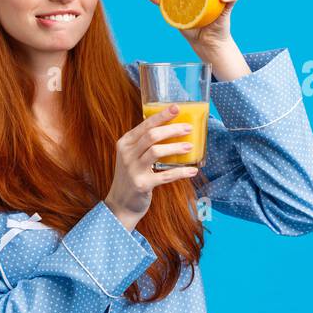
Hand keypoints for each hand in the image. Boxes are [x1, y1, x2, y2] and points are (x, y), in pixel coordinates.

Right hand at [104, 103, 199, 230]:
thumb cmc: (132, 176)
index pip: (145, 124)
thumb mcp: (132, 156)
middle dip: (172, 129)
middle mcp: (127, 154)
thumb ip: (144, 143)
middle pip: (152, 135)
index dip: (162, 115)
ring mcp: (133, 170)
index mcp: (125, 143)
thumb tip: (171, 128)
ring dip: (176, 148)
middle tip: (188, 129)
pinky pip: (165, 176)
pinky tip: (192, 170)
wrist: (120, 204)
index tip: (177, 108)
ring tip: (190, 147)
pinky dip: (181, 172)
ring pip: (157, 152)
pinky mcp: (142, 184)